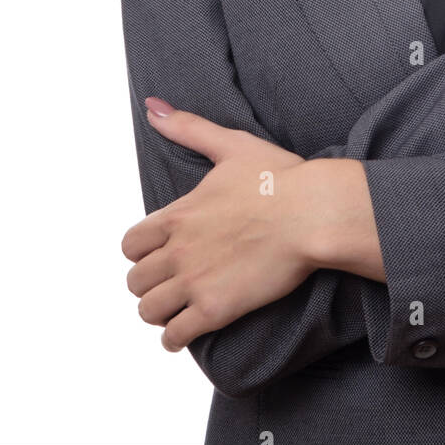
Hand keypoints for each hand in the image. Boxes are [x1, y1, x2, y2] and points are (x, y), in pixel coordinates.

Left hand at [122, 100, 316, 351]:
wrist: (313, 213)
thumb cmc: (280, 178)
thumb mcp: (231, 144)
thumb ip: (188, 128)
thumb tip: (153, 107)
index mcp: (178, 214)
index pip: (130, 244)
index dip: (142, 251)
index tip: (160, 253)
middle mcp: (178, 250)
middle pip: (135, 281)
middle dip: (149, 284)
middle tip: (171, 283)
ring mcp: (195, 281)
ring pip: (149, 311)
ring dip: (160, 313)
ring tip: (177, 309)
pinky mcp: (216, 309)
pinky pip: (175, 336)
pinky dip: (175, 338)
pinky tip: (187, 331)